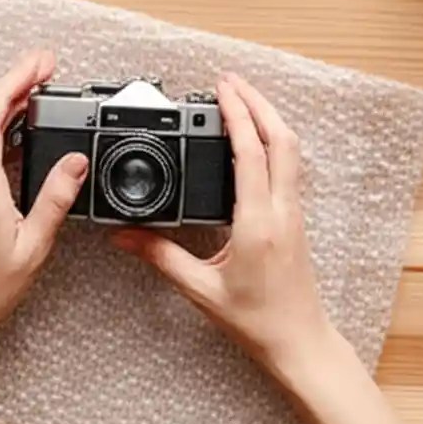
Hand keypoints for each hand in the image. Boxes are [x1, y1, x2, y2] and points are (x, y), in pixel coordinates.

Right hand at [112, 73, 332, 370]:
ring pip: (291, 150)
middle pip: (281, 139)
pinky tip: (254, 140)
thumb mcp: (200, 290)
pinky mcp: (295, 219)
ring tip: (241, 99)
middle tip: (230, 81)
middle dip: (258, 103)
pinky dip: (273, 142)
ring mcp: (293, 213)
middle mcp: (281, 211)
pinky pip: (289, 167)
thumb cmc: (257, 321)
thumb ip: (160, 257)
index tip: (221, 90)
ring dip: (268, 118)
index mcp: (258, 223)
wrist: (299, 342)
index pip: (251, 154)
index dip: (237, 116)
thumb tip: (124, 237)